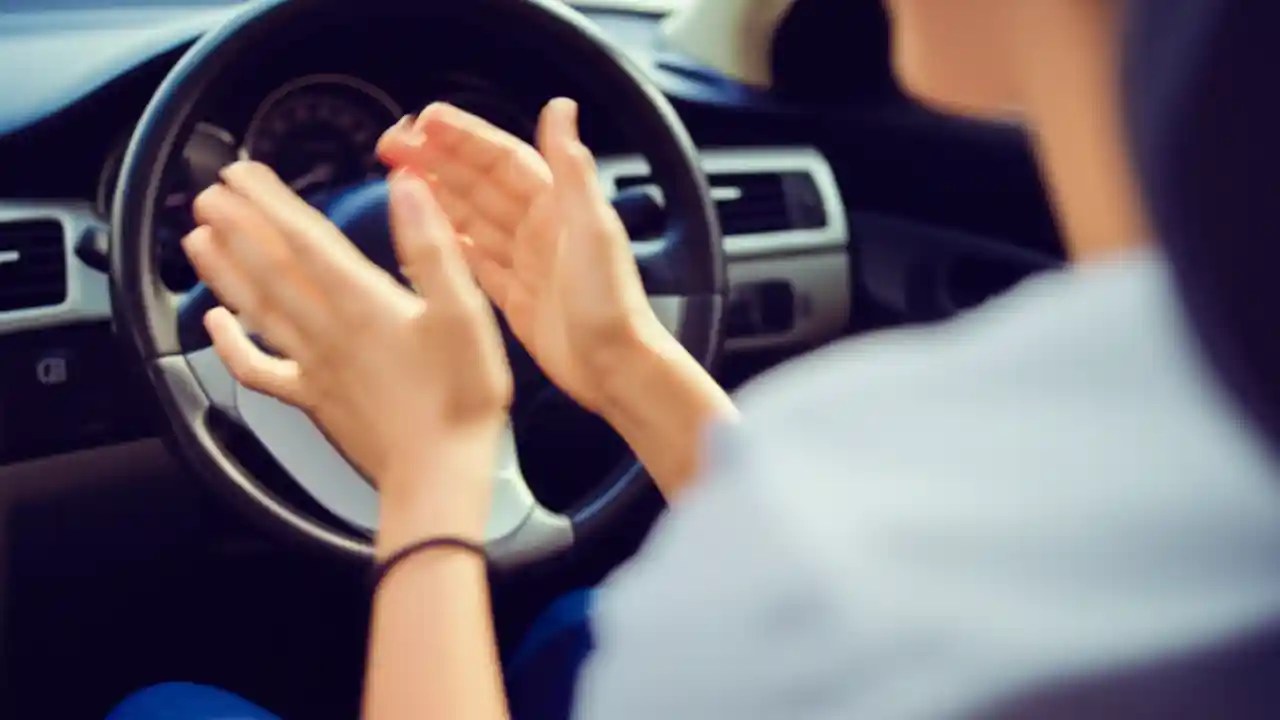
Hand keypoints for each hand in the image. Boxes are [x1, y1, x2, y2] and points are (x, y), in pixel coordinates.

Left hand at [184, 162, 512, 531]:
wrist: (439, 473)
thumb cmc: (461, 397)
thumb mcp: (465, 313)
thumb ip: (432, 249)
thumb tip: (406, 189)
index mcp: (362, 303)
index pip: (304, 241)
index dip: (269, 202)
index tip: (242, 172)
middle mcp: (327, 330)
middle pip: (270, 270)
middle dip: (237, 227)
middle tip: (208, 193)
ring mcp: (314, 367)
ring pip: (257, 310)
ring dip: (224, 272)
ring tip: (196, 239)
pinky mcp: (314, 399)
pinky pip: (260, 371)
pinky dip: (231, 347)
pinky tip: (218, 325)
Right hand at [377, 98, 670, 414]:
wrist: (617, 370)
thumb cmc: (612, 302)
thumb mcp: (591, 227)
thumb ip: (572, 168)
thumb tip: (560, 106)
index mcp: (559, 206)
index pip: (502, 159)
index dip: (462, 137)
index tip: (422, 121)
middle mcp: (542, 229)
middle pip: (480, 184)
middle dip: (437, 160)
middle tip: (390, 145)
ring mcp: (527, 263)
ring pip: (473, 218)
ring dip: (437, 195)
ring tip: (398, 177)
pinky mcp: (517, 298)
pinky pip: (475, 262)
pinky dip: (449, 244)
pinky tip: (424, 233)